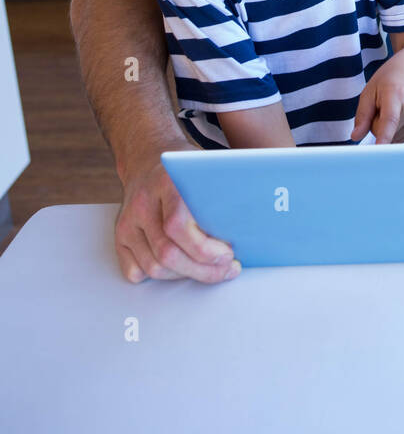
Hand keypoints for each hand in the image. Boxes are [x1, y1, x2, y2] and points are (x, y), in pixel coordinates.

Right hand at [116, 148, 240, 283]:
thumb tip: (254, 217)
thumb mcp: (205, 167)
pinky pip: (136, 270)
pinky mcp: (120, 236)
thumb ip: (224, 190)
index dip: (204, 250)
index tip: (228, 254)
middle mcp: (142, 204)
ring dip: (186, 275)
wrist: (146, 157)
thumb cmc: (182, 167)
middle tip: (226, 269)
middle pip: (166, 253)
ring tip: (209, 270)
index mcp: (165, 183)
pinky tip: (182, 268)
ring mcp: (127, 221)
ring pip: (153, 266)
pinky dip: (160, 276)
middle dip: (201, 270)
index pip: (178, 227)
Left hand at [351, 49, 403, 143]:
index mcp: (397, 94)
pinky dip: (395, 130)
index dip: (383, 136)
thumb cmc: (393, 77)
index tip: (379, 149)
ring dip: (387, 128)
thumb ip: (363, 114)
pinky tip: (401, 113)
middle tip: (383, 105)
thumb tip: (355, 137)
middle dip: (377, 124)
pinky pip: (399, 138)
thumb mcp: (371, 89)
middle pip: (383, 132)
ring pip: (391, 138)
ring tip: (394, 107)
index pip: (389, 120)